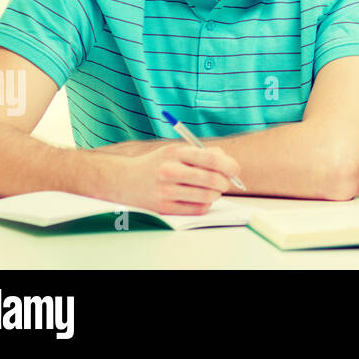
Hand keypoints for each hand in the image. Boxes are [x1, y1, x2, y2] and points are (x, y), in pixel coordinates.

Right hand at [108, 143, 239, 215]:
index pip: (211, 160)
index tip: (235, 170)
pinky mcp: (163, 208)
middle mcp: (170, 171)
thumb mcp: (176, 150)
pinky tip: (200, 199)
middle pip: (212, 180)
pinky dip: (205, 204)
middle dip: (225, 182)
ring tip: (213, 190)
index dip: (229, 166)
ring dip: (216, 194)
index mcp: (175, 152)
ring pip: (207, 196)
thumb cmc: (157, 163)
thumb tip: (228, 163)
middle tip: (225, 182)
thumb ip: (202, 153)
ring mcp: (166, 191)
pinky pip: (196, 209)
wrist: (123, 180)